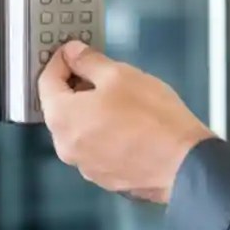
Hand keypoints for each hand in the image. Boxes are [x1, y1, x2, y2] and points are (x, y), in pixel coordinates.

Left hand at [38, 40, 215, 203]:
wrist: (184, 163)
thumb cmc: (153, 119)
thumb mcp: (120, 75)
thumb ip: (90, 62)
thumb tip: (73, 54)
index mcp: (62, 117)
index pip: (46, 82)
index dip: (59, 61)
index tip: (71, 52)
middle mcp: (66, 145)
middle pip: (61, 108)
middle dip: (76, 88)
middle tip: (100, 73)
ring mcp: (84, 165)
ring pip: (79, 129)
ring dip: (91, 112)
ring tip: (122, 101)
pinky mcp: (104, 177)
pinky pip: (96, 148)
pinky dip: (105, 133)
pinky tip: (129, 124)